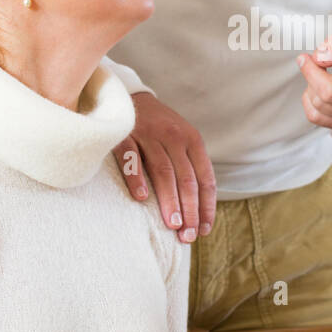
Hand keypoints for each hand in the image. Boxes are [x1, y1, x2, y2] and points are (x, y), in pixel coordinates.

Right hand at [111, 92, 215, 241]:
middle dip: (189, 210)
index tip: (205, 229)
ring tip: (172, 224)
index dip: (206, 206)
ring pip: (164, 171)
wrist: (131, 97)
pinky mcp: (125, 135)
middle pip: (186, 179)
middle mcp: (174, 137)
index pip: (205, 178)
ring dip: (169, 200)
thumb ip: (191, 166)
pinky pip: (131, 158)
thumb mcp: (182, 140)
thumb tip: (200, 209)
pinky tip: (140, 198)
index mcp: (193, 141)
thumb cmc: (160, 128)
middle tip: (188, 235)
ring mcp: (149, 135)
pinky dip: (136, 178)